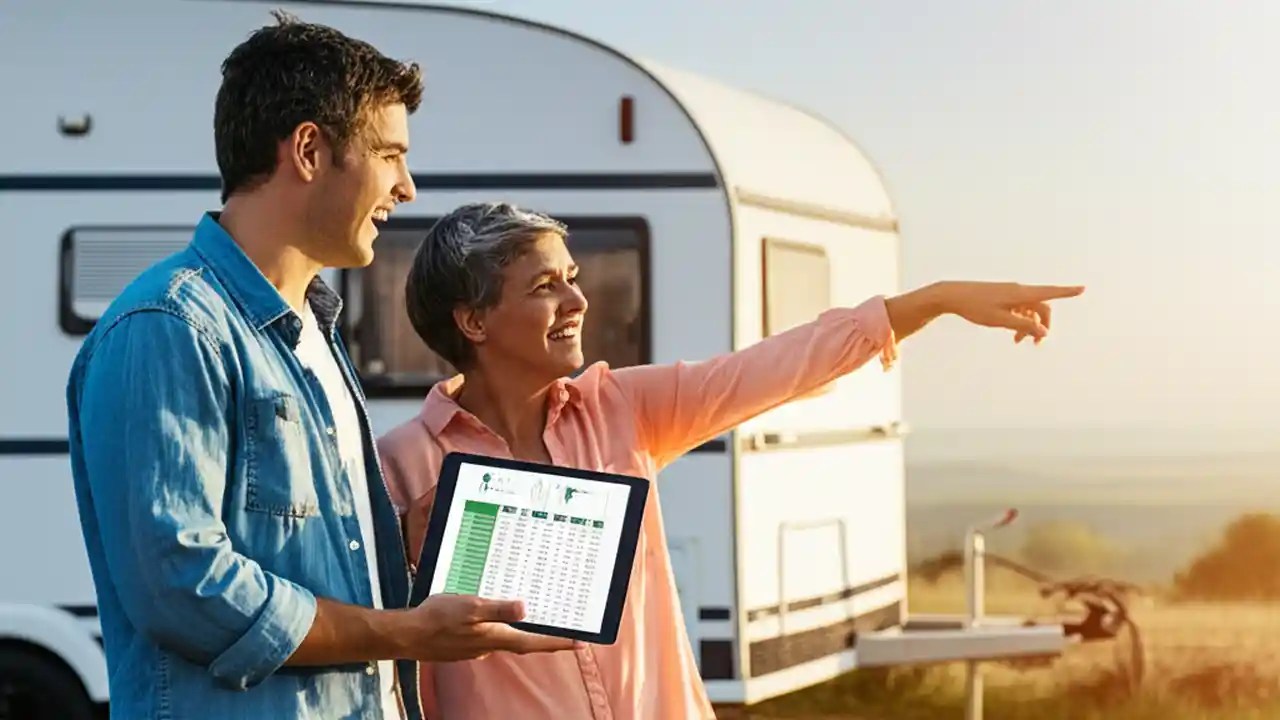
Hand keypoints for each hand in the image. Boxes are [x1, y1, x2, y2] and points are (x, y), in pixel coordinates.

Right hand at [400, 594, 574, 661]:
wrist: (408, 635)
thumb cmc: (438, 618)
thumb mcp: (470, 606)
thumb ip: (498, 609)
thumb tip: (526, 608)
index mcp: (496, 637)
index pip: (535, 642)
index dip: (558, 642)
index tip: (581, 642)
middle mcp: (490, 646)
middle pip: (524, 642)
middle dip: (544, 635)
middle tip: (563, 627)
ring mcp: (477, 647)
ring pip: (505, 638)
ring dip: (520, 630)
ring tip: (532, 613)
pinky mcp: (465, 644)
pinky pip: (488, 635)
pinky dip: (497, 627)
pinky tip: (491, 615)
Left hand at [939, 281, 1084, 343]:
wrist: (953, 295)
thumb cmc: (975, 307)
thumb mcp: (1000, 320)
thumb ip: (1023, 326)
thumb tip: (1044, 333)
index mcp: (1020, 293)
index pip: (1049, 293)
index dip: (1067, 292)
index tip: (1083, 288)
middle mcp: (1018, 290)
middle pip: (1041, 307)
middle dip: (1042, 325)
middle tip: (1035, 345)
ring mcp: (1010, 293)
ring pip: (1029, 310)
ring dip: (1028, 326)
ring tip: (1017, 341)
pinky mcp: (1002, 296)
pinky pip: (1019, 309)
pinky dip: (1019, 321)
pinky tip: (1011, 334)